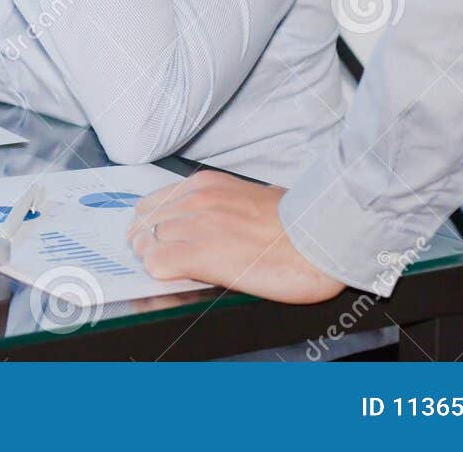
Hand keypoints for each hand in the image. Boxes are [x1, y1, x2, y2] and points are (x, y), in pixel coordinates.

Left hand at [126, 171, 343, 303]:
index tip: (158, 240)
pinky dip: (162, 274)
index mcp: (205, 184)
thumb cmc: (299, 223)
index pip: (153, 203)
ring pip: (144, 243)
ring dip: (154, 259)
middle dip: (147, 243)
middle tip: (162, 260)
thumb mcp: (253, 198)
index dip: (152, 226)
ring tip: (173, 271)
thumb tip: (216, 221)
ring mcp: (195, 226)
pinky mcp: (199, 255)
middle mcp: (194, 200)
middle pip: (142, 223)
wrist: (320, 237)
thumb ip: (224, 205)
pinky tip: (180, 278)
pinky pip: (156, 264)